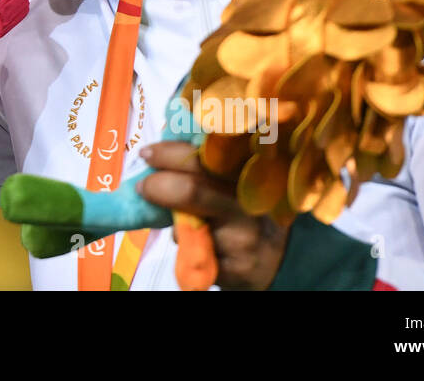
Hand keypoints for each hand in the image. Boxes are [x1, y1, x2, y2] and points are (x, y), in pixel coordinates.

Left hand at [138, 141, 290, 289]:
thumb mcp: (236, 186)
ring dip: (175, 225)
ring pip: (187, 228)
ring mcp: (243, 239)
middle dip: (158, 186)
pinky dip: (188, 248)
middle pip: (191, 190)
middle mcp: (248, 204)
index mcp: (247, 174)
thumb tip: (159, 155)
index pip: (205, 156)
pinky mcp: (234, 270)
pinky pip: (192, 255)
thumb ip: (207, 172)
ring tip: (184, 223)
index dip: (171, 153)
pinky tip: (202, 246)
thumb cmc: (246, 213)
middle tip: (143, 186)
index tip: (147, 153)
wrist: (280, 261)